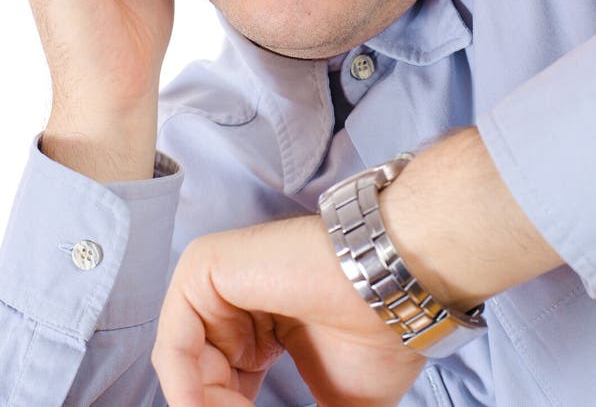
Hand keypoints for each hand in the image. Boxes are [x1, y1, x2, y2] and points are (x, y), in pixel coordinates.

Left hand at [152, 215, 424, 405]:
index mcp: (256, 330)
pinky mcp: (202, 267)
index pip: (222, 393)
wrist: (395, 287)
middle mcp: (231, 304)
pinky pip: (175, 348)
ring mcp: (214, 282)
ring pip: (185, 371)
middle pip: (200, 383)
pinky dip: (190, 393)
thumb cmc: (378, 335)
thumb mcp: (334, 400)